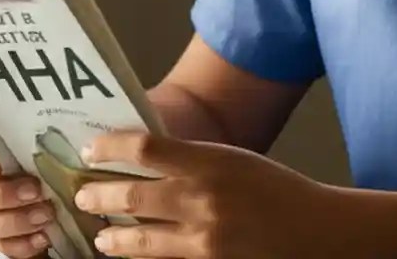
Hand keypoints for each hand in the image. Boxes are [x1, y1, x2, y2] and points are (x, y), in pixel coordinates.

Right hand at [0, 132, 75, 257]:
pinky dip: (22, 244)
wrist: (73, 189)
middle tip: (33, 191)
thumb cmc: (56, 156)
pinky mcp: (2, 237)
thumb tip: (48, 134)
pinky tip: (42, 236)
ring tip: (45, 214)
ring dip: (14, 221)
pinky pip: (1, 246)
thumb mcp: (50, 140)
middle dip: (0, 195)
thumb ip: (37, 140)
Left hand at [75, 132, 333, 258]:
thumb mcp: (233, 160)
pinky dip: (142, 258)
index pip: (145, 148)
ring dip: (112, 237)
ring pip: (139, 238)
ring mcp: (204, 239)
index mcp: (210, 162)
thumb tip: (142, 159)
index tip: (91, 150)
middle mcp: (202, 199)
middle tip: (81, 195)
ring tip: (100, 237)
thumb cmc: (275, 190)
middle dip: (98, 195)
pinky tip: (130, 256)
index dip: (109, 148)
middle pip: (131, 194)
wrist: (315, 231)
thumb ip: (191, 160)